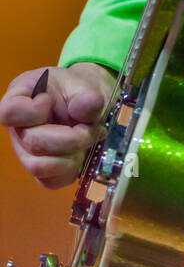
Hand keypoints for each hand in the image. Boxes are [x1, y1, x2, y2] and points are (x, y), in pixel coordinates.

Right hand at [0, 63, 114, 188]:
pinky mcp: (41, 171)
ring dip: (71, 155)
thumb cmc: (78, 91)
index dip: (33, 111)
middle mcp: (18, 128)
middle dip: (70, 137)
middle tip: (90, 127)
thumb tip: (88, 106)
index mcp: (20, 98)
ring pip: (39, 167)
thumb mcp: (86, 85)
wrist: (88, 104)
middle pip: (32, 143)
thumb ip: (87, 96)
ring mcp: (26, 152)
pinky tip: (83, 152)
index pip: (10, 112)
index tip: (51, 102)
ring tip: (88, 138)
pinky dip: (72, 168)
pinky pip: (51, 180)